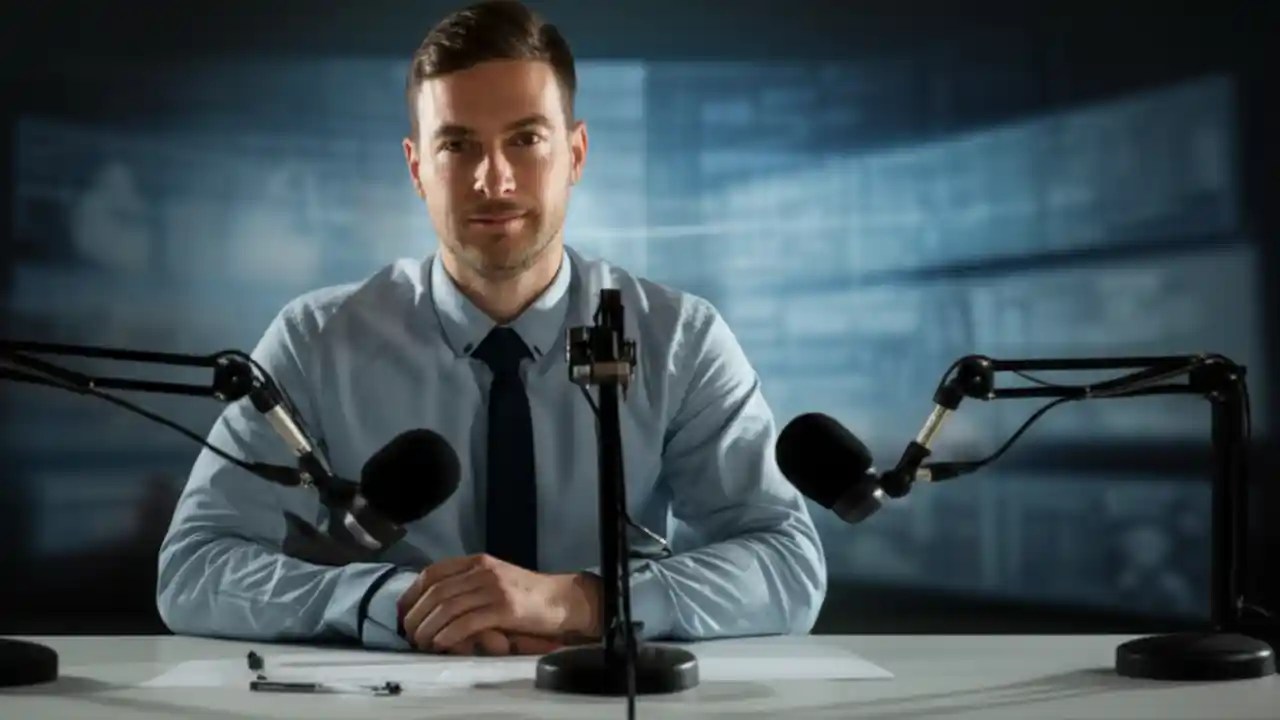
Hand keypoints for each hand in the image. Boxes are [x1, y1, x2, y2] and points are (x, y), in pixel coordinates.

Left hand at [397, 554, 600, 652]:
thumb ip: (466, 584)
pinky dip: (448, 634)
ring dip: (428, 628)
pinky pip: (466, 622)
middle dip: (416, 615)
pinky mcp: (505, 609)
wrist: (560, 599)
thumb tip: (430, 605)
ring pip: (447, 607)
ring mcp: (494, 588)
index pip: (432, 573)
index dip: (411, 594)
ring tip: (422, 643)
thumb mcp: (492, 579)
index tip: (401, 614)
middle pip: (435, 592)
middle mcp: (482, 570)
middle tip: (409, 635)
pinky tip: (440, 644)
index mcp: (476, 561)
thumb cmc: (524, 595)